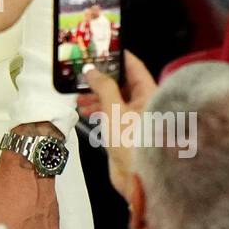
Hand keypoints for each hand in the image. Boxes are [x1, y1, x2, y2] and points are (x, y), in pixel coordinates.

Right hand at [78, 51, 156, 200]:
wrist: (138, 180)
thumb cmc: (132, 142)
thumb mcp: (114, 109)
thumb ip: (102, 86)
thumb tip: (92, 68)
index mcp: (149, 94)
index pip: (134, 67)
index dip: (118, 56)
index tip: (102, 48)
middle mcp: (145, 104)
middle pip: (122, 83)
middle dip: (102, 79)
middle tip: (83, 73)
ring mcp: (136, 119)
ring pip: (115, 99)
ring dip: (97, 96)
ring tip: (79, 95)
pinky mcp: (127, 133)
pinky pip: (112, 115)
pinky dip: (99, 111)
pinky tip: (84, 112)